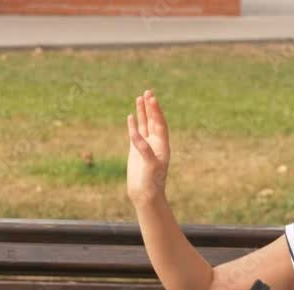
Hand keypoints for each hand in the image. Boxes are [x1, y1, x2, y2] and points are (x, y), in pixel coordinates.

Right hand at [126, 89, 170, 206]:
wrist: (145, 195)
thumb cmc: (151, 183)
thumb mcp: (150, 166)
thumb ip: (145, 149)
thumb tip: (136, 136)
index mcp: (162, 146)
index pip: (160, 124)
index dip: (156, 111)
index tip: (152, 99)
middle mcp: (155, 144)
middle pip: (153, 121)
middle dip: (150, 107)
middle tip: (147, 92)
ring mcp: (145, 147)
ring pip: (144, 125)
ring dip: (142, 112)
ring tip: (139, 98)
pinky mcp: (135, 152)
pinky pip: (135, 134)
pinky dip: (133, 125)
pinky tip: (131, 116)